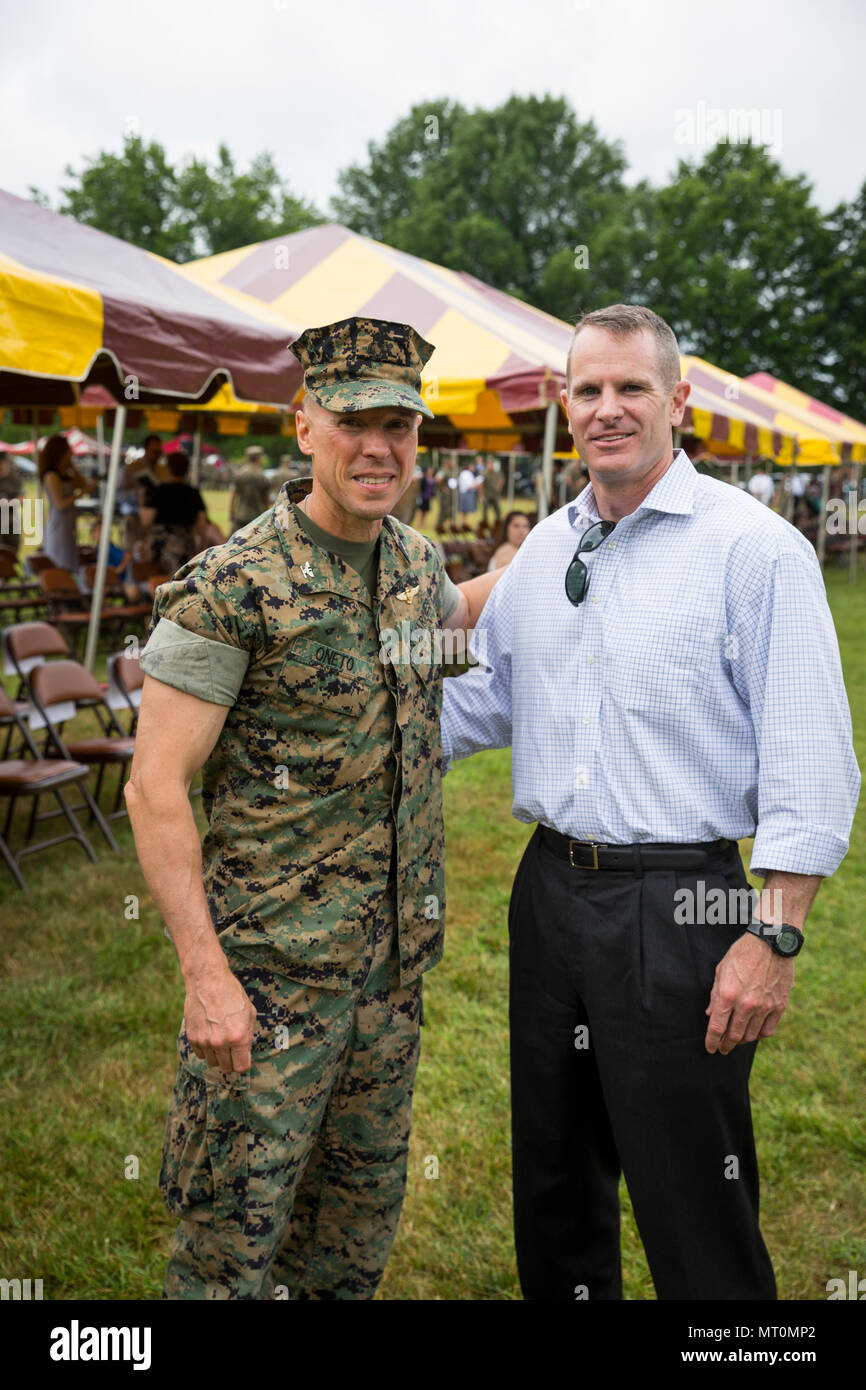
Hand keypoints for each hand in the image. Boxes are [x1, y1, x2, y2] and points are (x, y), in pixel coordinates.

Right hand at [183, 965, 256, 1072]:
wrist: (208, 980)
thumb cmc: (232, 994)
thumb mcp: (249, 1013)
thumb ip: (248, 1036)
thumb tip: (245, 1053)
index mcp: (238, 1037)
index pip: (241, 1067)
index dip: (243, 1063)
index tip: (242, 1058)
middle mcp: (221, 1042)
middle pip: (226, 1067)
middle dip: (231, 1060)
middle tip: (232, 1049)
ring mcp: (205, 1041)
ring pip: (212, 1062)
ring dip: (217, 1055)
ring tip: (220, 1038)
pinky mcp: (192, 1037)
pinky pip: (200, 1054)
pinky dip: (205, 1049)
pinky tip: (210, 1035)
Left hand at [704, 932, 794, 1054]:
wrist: (771, 942)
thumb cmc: (742, 953)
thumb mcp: (721, 970)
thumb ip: (715, 995)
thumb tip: (710, 1014)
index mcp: (728, 994)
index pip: (716, 1028)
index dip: (711, 1041)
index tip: (710, 1048)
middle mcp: (746, 1004)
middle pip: (734, 1036)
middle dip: (725, 1045)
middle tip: (722, 1048)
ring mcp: (764, 1006)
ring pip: (751, 1036)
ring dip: (742, 1041)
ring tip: (737, 1039)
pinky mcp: (779, 1006)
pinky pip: (768, 1030)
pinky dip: (759, 1034)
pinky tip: (754, 1032)